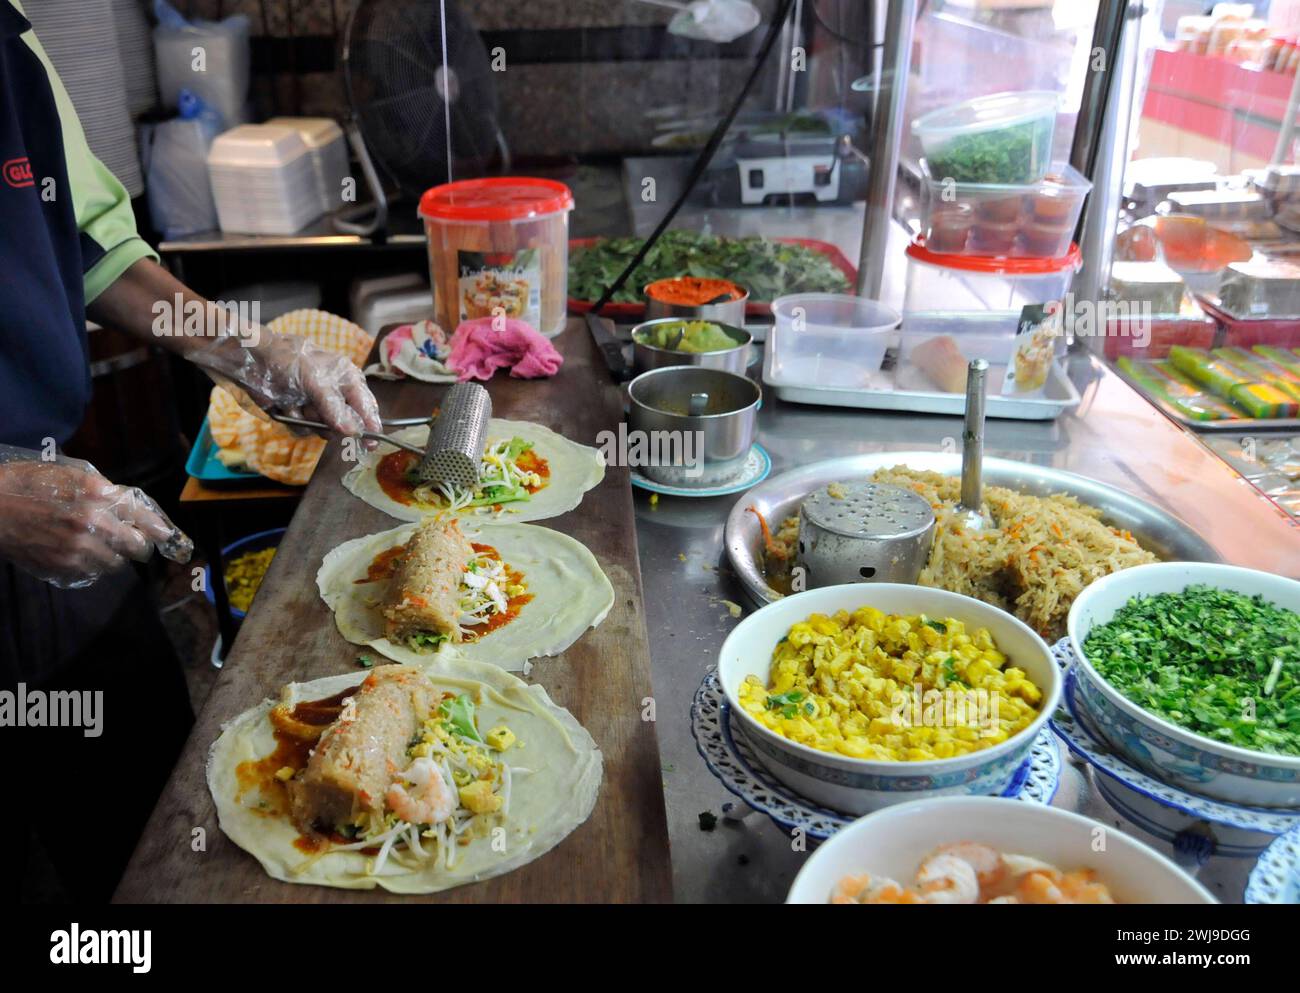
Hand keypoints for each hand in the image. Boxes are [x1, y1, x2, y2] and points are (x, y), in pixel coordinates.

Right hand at [0, 450, 192, 588]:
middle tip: (130, 541)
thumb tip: (134, 507)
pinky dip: (93, 566)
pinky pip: (94, 573)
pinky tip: (79, 553)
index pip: (143, 515)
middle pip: (137, 547)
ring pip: (117, 564)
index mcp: (96, 494)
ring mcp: (78, 548)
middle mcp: (92, 522)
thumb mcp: (70, 474)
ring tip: (97, 545)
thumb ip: (105, 490)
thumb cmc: (28, 485)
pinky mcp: (64, 566)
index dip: (160, 529)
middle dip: (137, 545)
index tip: (168, 537)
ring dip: (114, 556)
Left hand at [216, 332, 381, 444]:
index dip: (370, 425)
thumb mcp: (316, 381)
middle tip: (323, 420)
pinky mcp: (298, 414)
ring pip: (322, 430)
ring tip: (298, 404)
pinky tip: (286, 406)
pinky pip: (303, 430)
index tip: (372, 445)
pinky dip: (293, 421)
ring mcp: (316, 405)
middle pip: (345, 423)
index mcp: (347, 379)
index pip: (365, 406)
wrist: (251, 360)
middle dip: (331, 423)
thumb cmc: (288, 360)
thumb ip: (335, 408)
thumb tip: (353, 432)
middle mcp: (334, 394)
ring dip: (309, 421)